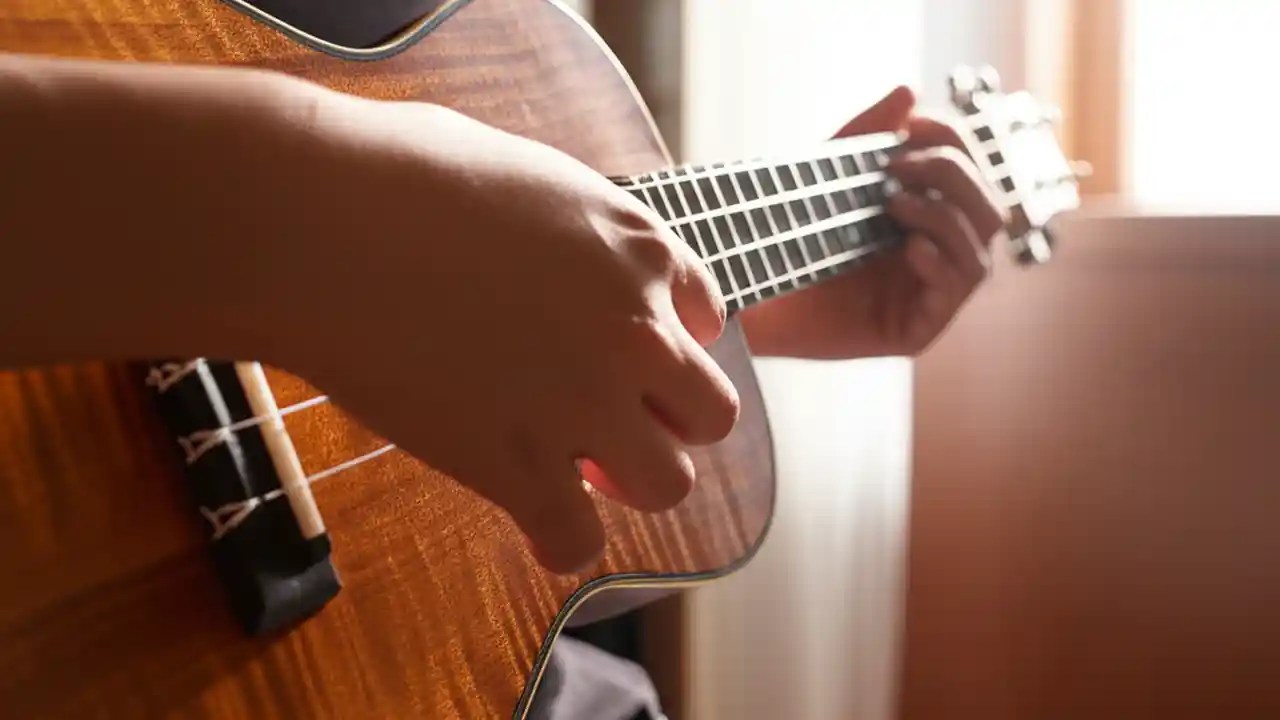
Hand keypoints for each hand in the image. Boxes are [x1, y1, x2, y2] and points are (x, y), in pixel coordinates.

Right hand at [272, 98, 738, 573]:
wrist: (318, 223)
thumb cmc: (400, 175)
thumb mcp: (528, 174)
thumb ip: (579, 227)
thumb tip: (570, 254)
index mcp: (639, 250)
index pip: (707, 318)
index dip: (664, 340)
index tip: (616, 349)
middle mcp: (634, 333)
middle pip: (709, 415)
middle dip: (664, 420)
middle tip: (606, 415)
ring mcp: (584, 405)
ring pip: (667, 484)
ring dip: (627, 481)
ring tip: (575, 469)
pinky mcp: (519, 466)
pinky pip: (577, 541)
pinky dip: (559, 540)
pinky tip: (531, 516)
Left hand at [738, 86, 1005, 357]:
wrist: (752, 298)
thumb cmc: (789, 241)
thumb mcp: (830, 176)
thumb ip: (867, 132)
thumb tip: (910, 90)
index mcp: (929, 219)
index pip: (971, 176)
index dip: (953, 143)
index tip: (912, 123)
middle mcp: (939, 258)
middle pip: (988, 209)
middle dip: (953, 176)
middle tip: (899, 164)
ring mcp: (930, 297)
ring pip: (980, 248)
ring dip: (945, 216)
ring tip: (894, 202)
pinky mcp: (916, 332)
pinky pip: (956, 290)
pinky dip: (940, 261)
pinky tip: (908, 247)